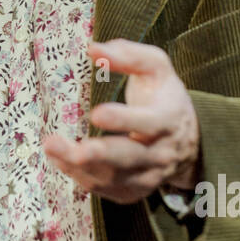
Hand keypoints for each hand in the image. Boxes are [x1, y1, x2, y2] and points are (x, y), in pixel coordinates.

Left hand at [42, 38, 200, 203]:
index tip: (96, 113)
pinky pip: (105, 189)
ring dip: (80, 167)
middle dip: (100, 155)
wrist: (187, 141)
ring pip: (113, 178)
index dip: (124, 120)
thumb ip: (129, 55)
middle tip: (75, 150)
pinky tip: (60, 159)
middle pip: (129, 158)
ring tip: (52, 147)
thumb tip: (93, 49)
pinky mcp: (132, 191)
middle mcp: (160, 153)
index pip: (148, 123)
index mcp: (167, 119)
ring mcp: (147, 176)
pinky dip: (80, 177)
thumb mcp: (156, 68)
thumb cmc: (163, 96)